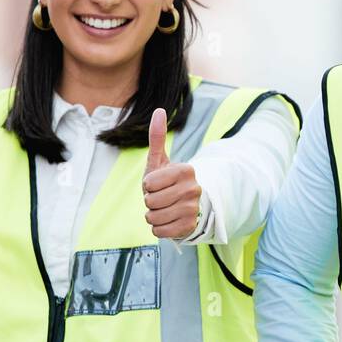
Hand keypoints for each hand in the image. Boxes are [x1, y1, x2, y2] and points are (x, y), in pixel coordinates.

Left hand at [142, 107, 203, 238]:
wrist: (186, 206)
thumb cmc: (167, 182)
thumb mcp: (160, 161)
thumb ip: (157, 136)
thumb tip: (159, 110)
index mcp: (186, 170)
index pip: (149, 183)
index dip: (148, 185)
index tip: (158, 184)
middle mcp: (193, 189)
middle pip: (150, 201)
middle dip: (150, 202)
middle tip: (161, 198)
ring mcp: (193, 209)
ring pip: (153, 217)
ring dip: (153, 216)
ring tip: (164, 209)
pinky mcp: (190, 227)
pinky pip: (159, 231)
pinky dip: (158, 228)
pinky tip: (168, 221)